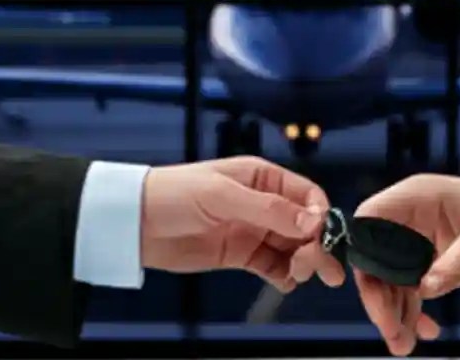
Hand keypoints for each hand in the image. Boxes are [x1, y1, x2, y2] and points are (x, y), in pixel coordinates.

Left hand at [138, 156, 346, 292]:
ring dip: (303, 262)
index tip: (322, 237)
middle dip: (318, 245)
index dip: (320, 217)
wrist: (135, 223)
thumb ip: (268, 209)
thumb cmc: (173, 194)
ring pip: (293, 247)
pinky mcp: (241, 254)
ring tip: (300, 274)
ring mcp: (253, 230)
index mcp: (262, 177)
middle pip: (305, 225)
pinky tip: (285, 281)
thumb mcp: (222, 196)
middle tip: (324, 269)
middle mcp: (262, 203)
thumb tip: (310, 221)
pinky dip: (284, 275)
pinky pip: (272, 265)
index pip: (306, 195)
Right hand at [327, 173, 459, 355]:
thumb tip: (425, 287)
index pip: (372, 217)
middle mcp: (413, 217)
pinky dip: (410, 313)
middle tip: (390, 329)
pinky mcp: (429, 264)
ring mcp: (419, 242)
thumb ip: (459, 261)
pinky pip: (407, 291)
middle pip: (374, 255)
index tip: (370, 288)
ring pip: (387, 279)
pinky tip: (425, 330)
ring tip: (403, 344)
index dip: (362, 249)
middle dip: (377, 295)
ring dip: (392, 312)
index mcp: (421, 196)